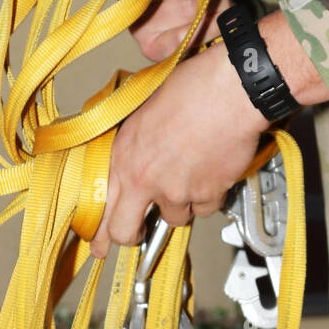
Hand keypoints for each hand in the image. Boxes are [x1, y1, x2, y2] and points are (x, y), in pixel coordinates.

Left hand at [89, 40, 268, 250]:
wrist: (229, 89)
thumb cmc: (191, 88)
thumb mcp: (144, 109)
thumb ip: (133, 143)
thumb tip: (131, 158)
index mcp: (124, 154)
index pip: (99, 205)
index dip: (98, 229)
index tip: (99, 241)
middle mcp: (145, 178)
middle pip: (124, 232)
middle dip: (131, 236)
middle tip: (140, 231)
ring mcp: (176, 190)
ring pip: (173, 219)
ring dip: (180, 205)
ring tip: (189, 175)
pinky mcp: (207, 194)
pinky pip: (205, 209)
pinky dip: (209, 197)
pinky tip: (210, 172)